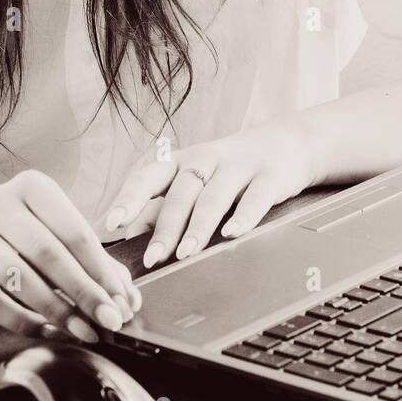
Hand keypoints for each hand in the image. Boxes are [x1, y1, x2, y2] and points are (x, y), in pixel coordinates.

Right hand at [0, 170, 142, 339]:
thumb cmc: (25, 239)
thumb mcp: (57, 236)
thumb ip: (96, 264)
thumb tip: (129, 299)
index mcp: (31, 186)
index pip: (74, 230)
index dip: (101, 270)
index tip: (122, 301)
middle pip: (49, 253)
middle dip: (85, 293)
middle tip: (111, 321)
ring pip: (21, 279)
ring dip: (60, 311)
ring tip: (86, 331)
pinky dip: (26, 322)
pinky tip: (51, 331)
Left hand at [104, 115, 320, 268]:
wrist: (288, 143)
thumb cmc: (230, 170)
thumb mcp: (195, 181)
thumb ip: (165, 206)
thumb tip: (128, 236)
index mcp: (181, 161)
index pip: (148, 176)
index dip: (130, 198)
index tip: (112, 224)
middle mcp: (206, 159)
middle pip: (181, 191)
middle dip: (166, 226)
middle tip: (152, 258)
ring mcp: (239, 166)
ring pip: (214, 196)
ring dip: (198, 226)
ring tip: (186, 253)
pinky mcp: (270, 176)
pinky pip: (256, 197)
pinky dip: (244, 216)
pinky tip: (233, 234)